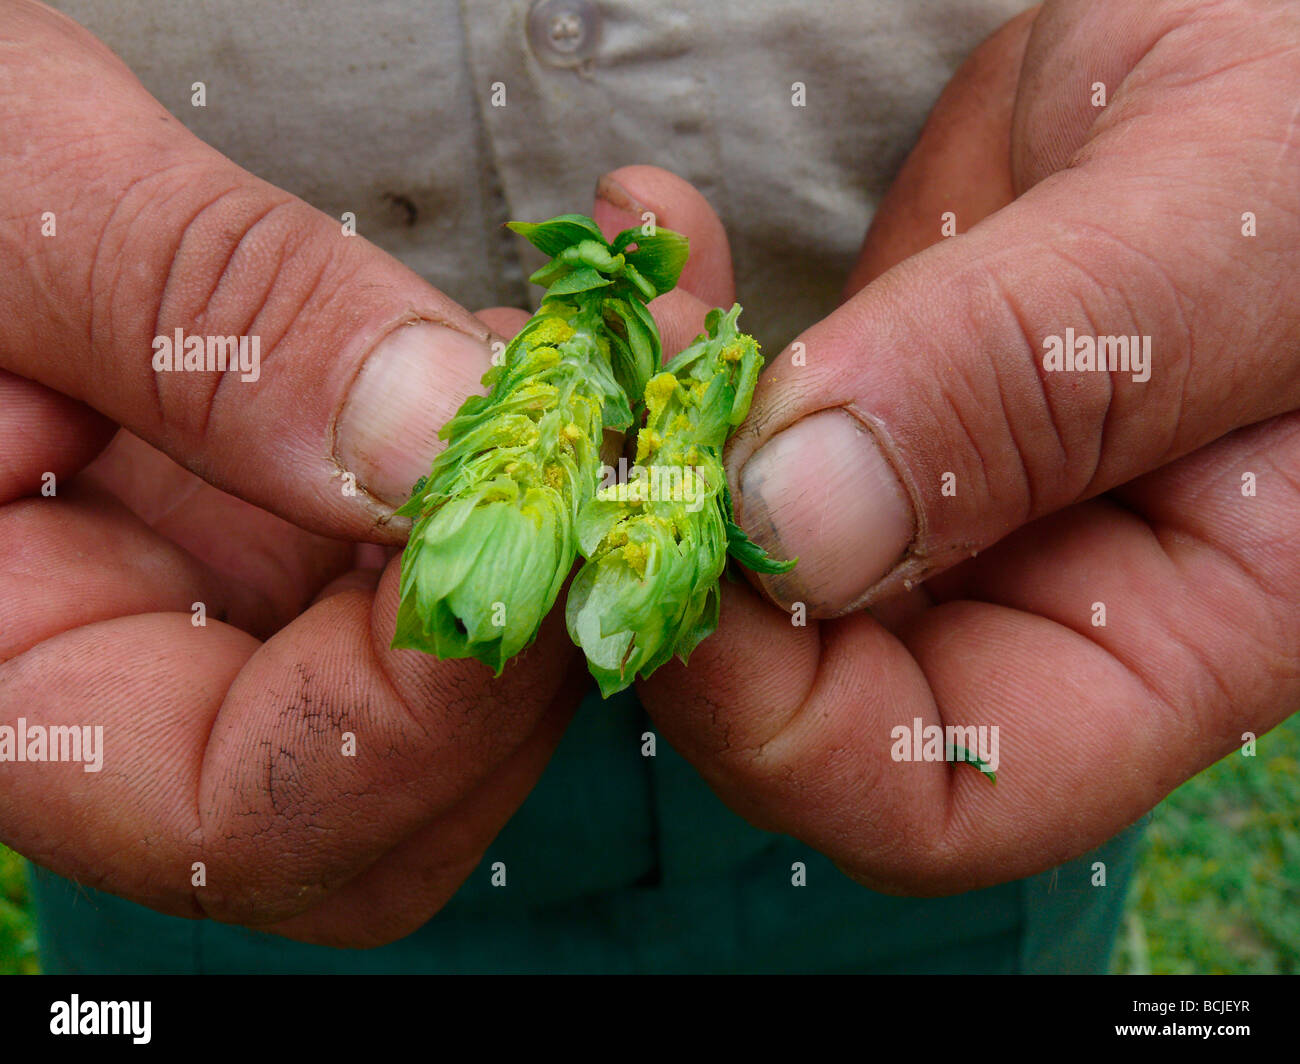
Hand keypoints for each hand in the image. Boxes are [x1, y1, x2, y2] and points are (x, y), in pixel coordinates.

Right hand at [0, 0, 588, 946]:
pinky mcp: (330, 506)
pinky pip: (485, 533)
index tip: (533, 532)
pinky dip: (562, 443)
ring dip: (584, 519)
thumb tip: (437, 436)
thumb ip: (210, 325)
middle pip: (413, 779)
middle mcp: (164, 668)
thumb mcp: (19, 205)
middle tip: (614, 436)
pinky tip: (594, 328)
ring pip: (484, 660)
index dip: (426, 716)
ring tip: (617, 353)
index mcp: (26, 679)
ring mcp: (261, 594)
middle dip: (548, 622)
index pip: (259, 817)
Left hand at [631, 0, 1299, 892]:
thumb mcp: (1222, 232)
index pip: (947, 791)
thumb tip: (795, 528)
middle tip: (589, 427)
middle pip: (800, 688)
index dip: (786, 731)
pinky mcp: (879, 398)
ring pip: (742, 555)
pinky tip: (652, 227)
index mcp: (1169, 631)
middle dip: (673, 575)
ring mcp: (944, 498)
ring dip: (643, 451)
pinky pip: (741, 421)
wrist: (1285, 17)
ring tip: (591, 321)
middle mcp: (1038, 593)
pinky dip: (674, 345)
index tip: (676, 573)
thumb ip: (1024, 382)